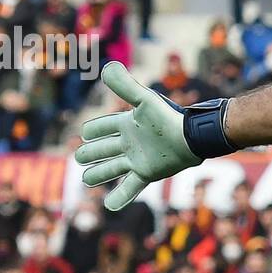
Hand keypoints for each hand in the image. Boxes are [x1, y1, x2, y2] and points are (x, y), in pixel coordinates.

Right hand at [75, 62, 201, 209]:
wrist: (192, 138)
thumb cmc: (168, 118)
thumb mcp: (144, 101)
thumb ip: (125, 86)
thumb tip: (107, 66)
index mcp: (127, 123)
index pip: (103, 127)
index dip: (93, 130)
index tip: (84, 133)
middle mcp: (131, 142)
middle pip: (104, 148)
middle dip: (91, 153)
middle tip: (79, 157)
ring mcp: (138, 159)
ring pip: (112, 168)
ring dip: (100, 173)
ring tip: (86, 179)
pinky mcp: (147, 173)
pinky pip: (129, 187)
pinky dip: (119, 197)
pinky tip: (109, 206)